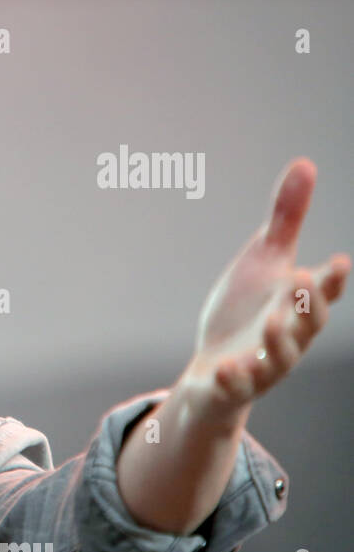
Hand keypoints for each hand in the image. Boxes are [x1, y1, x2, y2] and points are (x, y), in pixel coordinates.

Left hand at [180, 158, 348, 420]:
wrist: (214, 369)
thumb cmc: (245, 312)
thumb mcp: (264, 260)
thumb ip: (286, 219)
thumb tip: (305, 163)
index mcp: (297, 306)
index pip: (322, 292)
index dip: (331, 280)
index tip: (337, 261)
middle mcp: (288, 337)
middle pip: (308, 325)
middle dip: (309, 306)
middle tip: (302, 281)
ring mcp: (262, 364)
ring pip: (280, 358)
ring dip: (277, 340)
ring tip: (271, 320)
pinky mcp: (234, 385)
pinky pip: (238, 387)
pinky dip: (234, 379)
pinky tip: (224, 369)